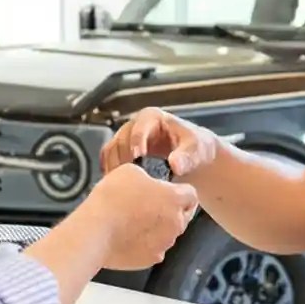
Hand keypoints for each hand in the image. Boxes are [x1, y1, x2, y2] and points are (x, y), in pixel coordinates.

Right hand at [77, 162, 197, 269]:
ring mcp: (164, 244)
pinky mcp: (149, 260)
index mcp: (174, 200)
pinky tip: (128, 236)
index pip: (191, 195)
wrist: (94, 231)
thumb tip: (147, 183)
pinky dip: (144, 244)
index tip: (171, 192)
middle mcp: (175, 224)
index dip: (181, 192)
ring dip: (157, 228)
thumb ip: (147, 177)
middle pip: (182, 216)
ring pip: (168, 234)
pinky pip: (153, 249)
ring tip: (133, 221)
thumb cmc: (111, 200)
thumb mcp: (130, 171)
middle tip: (149, 205)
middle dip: (170, 211)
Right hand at [101, 108, 217, 176]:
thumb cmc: (195, 147)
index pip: (139, 127)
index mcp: (152, 117)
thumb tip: (174, 165)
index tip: (137, 157)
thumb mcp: (196, 149)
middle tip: (130, 178)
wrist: (192, 156)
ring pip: (112, 150)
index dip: (137, 142)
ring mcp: (126, 138)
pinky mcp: (121, 152)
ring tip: (124, 185)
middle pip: (121, 140)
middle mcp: (135, 125)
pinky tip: (117, 185)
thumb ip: (186, 156)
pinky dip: (110, 171)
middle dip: (124, 158)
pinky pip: (108, 160)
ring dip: (115, 167)